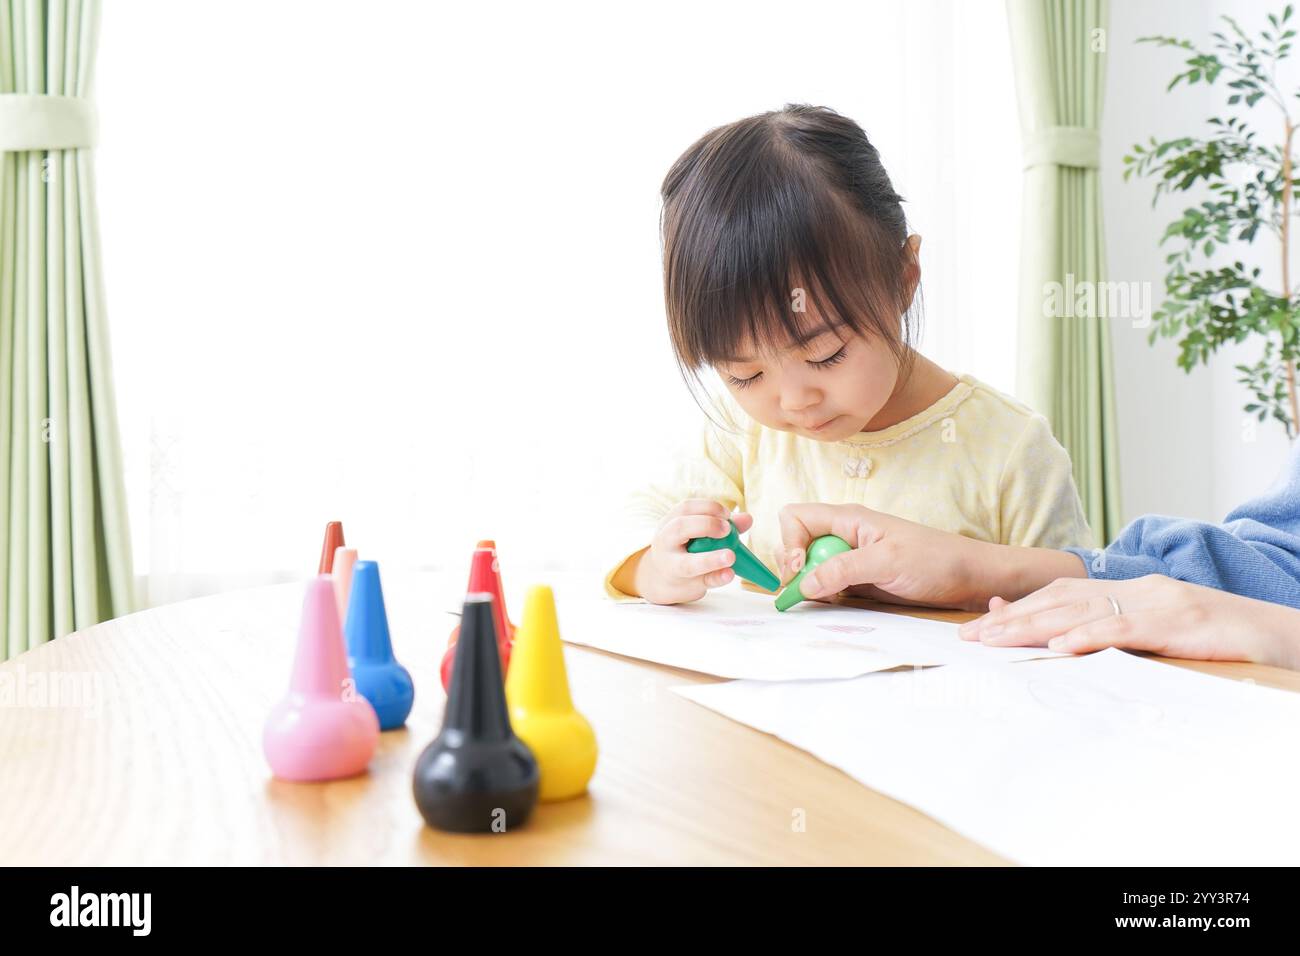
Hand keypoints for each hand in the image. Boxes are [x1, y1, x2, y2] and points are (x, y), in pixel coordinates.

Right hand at [633, 500, 753, 604]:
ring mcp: (673, 566)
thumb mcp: (696, 533)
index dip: (708, 507)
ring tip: (730, 556)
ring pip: (688, 563)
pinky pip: (702, 581)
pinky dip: (717, 577)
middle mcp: (666, 542)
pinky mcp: (685, 585)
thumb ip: (722, 524)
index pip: (686, 508)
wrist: (663, 580)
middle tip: (727, 530)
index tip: (727, 514)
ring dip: (710, 559)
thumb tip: (747, 518)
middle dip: (706, 525)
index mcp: (670, 523)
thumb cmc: (684, 549)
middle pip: (680, 528)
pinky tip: (729, 574)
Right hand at [776, 503, 1084, 610]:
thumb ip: (842, 569)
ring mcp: (851, 559)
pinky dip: (825, 597)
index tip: (801, 570)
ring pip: (810, 569)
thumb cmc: (936, 560)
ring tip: (831, 598)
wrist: (971, 579)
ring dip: (811, 585)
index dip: (789, 543)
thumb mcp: (887, 562)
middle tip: (810, 590)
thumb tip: (803, 584)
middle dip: (796, 568)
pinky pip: (827, 586)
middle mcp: (844, 535)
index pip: (795, 518)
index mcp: (848, 519)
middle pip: (796, 544)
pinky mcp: (859, 580)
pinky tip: (841, 604)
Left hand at [959, 573, 1299, 667]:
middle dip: (1012, 618)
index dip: (1018, 607)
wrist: (1277, 636)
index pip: (1060, 594)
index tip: (979, 625)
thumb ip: (1110, 629)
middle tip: (972, 637)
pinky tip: (1061, 644)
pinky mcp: (1178, 622)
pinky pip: (1127, 628)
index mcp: (1130, 589)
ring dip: (1035, 625)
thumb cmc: (1215, 639)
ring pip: (1084, 610)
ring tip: (997, 640)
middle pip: (1061, 600)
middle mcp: (1138, 588)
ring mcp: (1158, 602)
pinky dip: (1091, 635)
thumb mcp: (1157, 632)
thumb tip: (1058, 639)